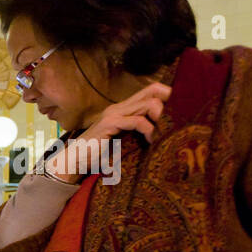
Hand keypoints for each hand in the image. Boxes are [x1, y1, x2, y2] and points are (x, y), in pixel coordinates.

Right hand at [44, 81, 171, 181]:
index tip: (177, 111)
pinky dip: (148, 130)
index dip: (167, 95)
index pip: (150, 90)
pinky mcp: (110, 123)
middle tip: (173, 120)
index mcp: (122, 108)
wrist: (74, 160)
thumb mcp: (121, 140)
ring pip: (148, 103)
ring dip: (160, 117)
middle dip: (169, 102)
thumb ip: (135, 132)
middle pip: (153, 91)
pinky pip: (138, 121)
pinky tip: (150, 140)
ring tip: (161, 132)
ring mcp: (114, 113)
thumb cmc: (97, 154)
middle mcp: (119, 107)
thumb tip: (160, 133)